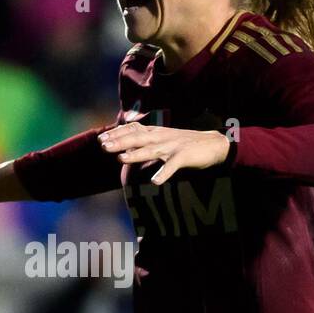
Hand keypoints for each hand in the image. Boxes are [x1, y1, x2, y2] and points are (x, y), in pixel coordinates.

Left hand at [97, 123, 230, 184]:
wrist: (213, 144)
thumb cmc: (183, 142)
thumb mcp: (162, 137)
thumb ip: (145, 138)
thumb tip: (124, 144)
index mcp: (155, 132)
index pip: (132, 130)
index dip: (116, 133)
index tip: (100, 139)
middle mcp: (161, 137)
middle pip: (137, 138)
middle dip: (119, 142)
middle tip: (103, 146)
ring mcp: (172, 147)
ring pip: (151, 150)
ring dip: (136, 154)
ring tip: (121, 158)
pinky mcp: (184, 157)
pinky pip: (172, 166)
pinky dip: (164, 173)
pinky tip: (155, 181)